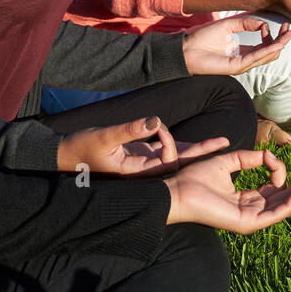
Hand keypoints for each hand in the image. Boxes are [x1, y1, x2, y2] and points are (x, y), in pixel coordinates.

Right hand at [57, 116, 230, 177]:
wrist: (64, 155)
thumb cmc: (80, 147)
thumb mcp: (105, 137)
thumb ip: (130, 129)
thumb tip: (156, 121)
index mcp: (138, 171)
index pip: (169, 162)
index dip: (178, 147)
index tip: (166, 129)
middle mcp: (144, 171)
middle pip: (180, 162)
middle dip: (203, 153)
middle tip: (226, 144)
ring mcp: (141, 165)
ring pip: (174, 157)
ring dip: (195, 150)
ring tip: (218, 144)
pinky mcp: (137, 157)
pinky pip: (163, 152)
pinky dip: (178, 145)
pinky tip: (193, 141)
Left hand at [164, 148, 290, 231]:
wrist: (177, 190)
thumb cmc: (195, 178)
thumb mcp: (228, 161)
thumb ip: (250, 158)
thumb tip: (271, 156)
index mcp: (246, 200)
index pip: (276, 189)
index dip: (282, 170)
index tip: (272, 155)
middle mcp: (252, 211)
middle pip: (287, 197)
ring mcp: (252, 219)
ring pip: (287, 204)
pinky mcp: (250, 223)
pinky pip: (279, 211)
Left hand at [183, 15, 290, 74]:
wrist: (186, 49)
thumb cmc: (203, 38)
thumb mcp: (228, 25)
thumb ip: (246, 22)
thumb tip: (263, 23)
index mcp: (243, 50)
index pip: (265, 46)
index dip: (274, 36)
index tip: (273, 24)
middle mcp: (245, 59)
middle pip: (271, 53)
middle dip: (282, 41)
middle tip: (290, 29)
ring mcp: (242, 64)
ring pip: (267, 56)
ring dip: (279, 45)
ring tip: (288, 34)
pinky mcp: (237, 67)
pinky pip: (257, 58)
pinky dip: (268, 49)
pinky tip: (276, 42)